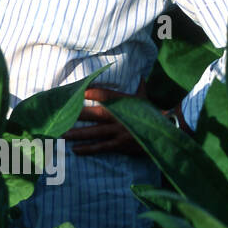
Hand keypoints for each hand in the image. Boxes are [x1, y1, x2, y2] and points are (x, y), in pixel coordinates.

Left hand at [61, 81, 180, 156]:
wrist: (169, 132)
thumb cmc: (155, 114)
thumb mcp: (146, 98)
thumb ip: (141, 86)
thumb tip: (142, 76)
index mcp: (122, 102)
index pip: (102, 93)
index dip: (87, 91)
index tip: (73, 91)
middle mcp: (117, 115)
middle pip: (91, 113)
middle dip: (74, 115)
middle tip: (57, 116)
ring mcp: (118, 131)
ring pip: (92, 132)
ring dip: (75, 134)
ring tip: (60, 135)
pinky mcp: (120, 145)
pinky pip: (100, 147)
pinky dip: (87, 149)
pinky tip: (75, 150)